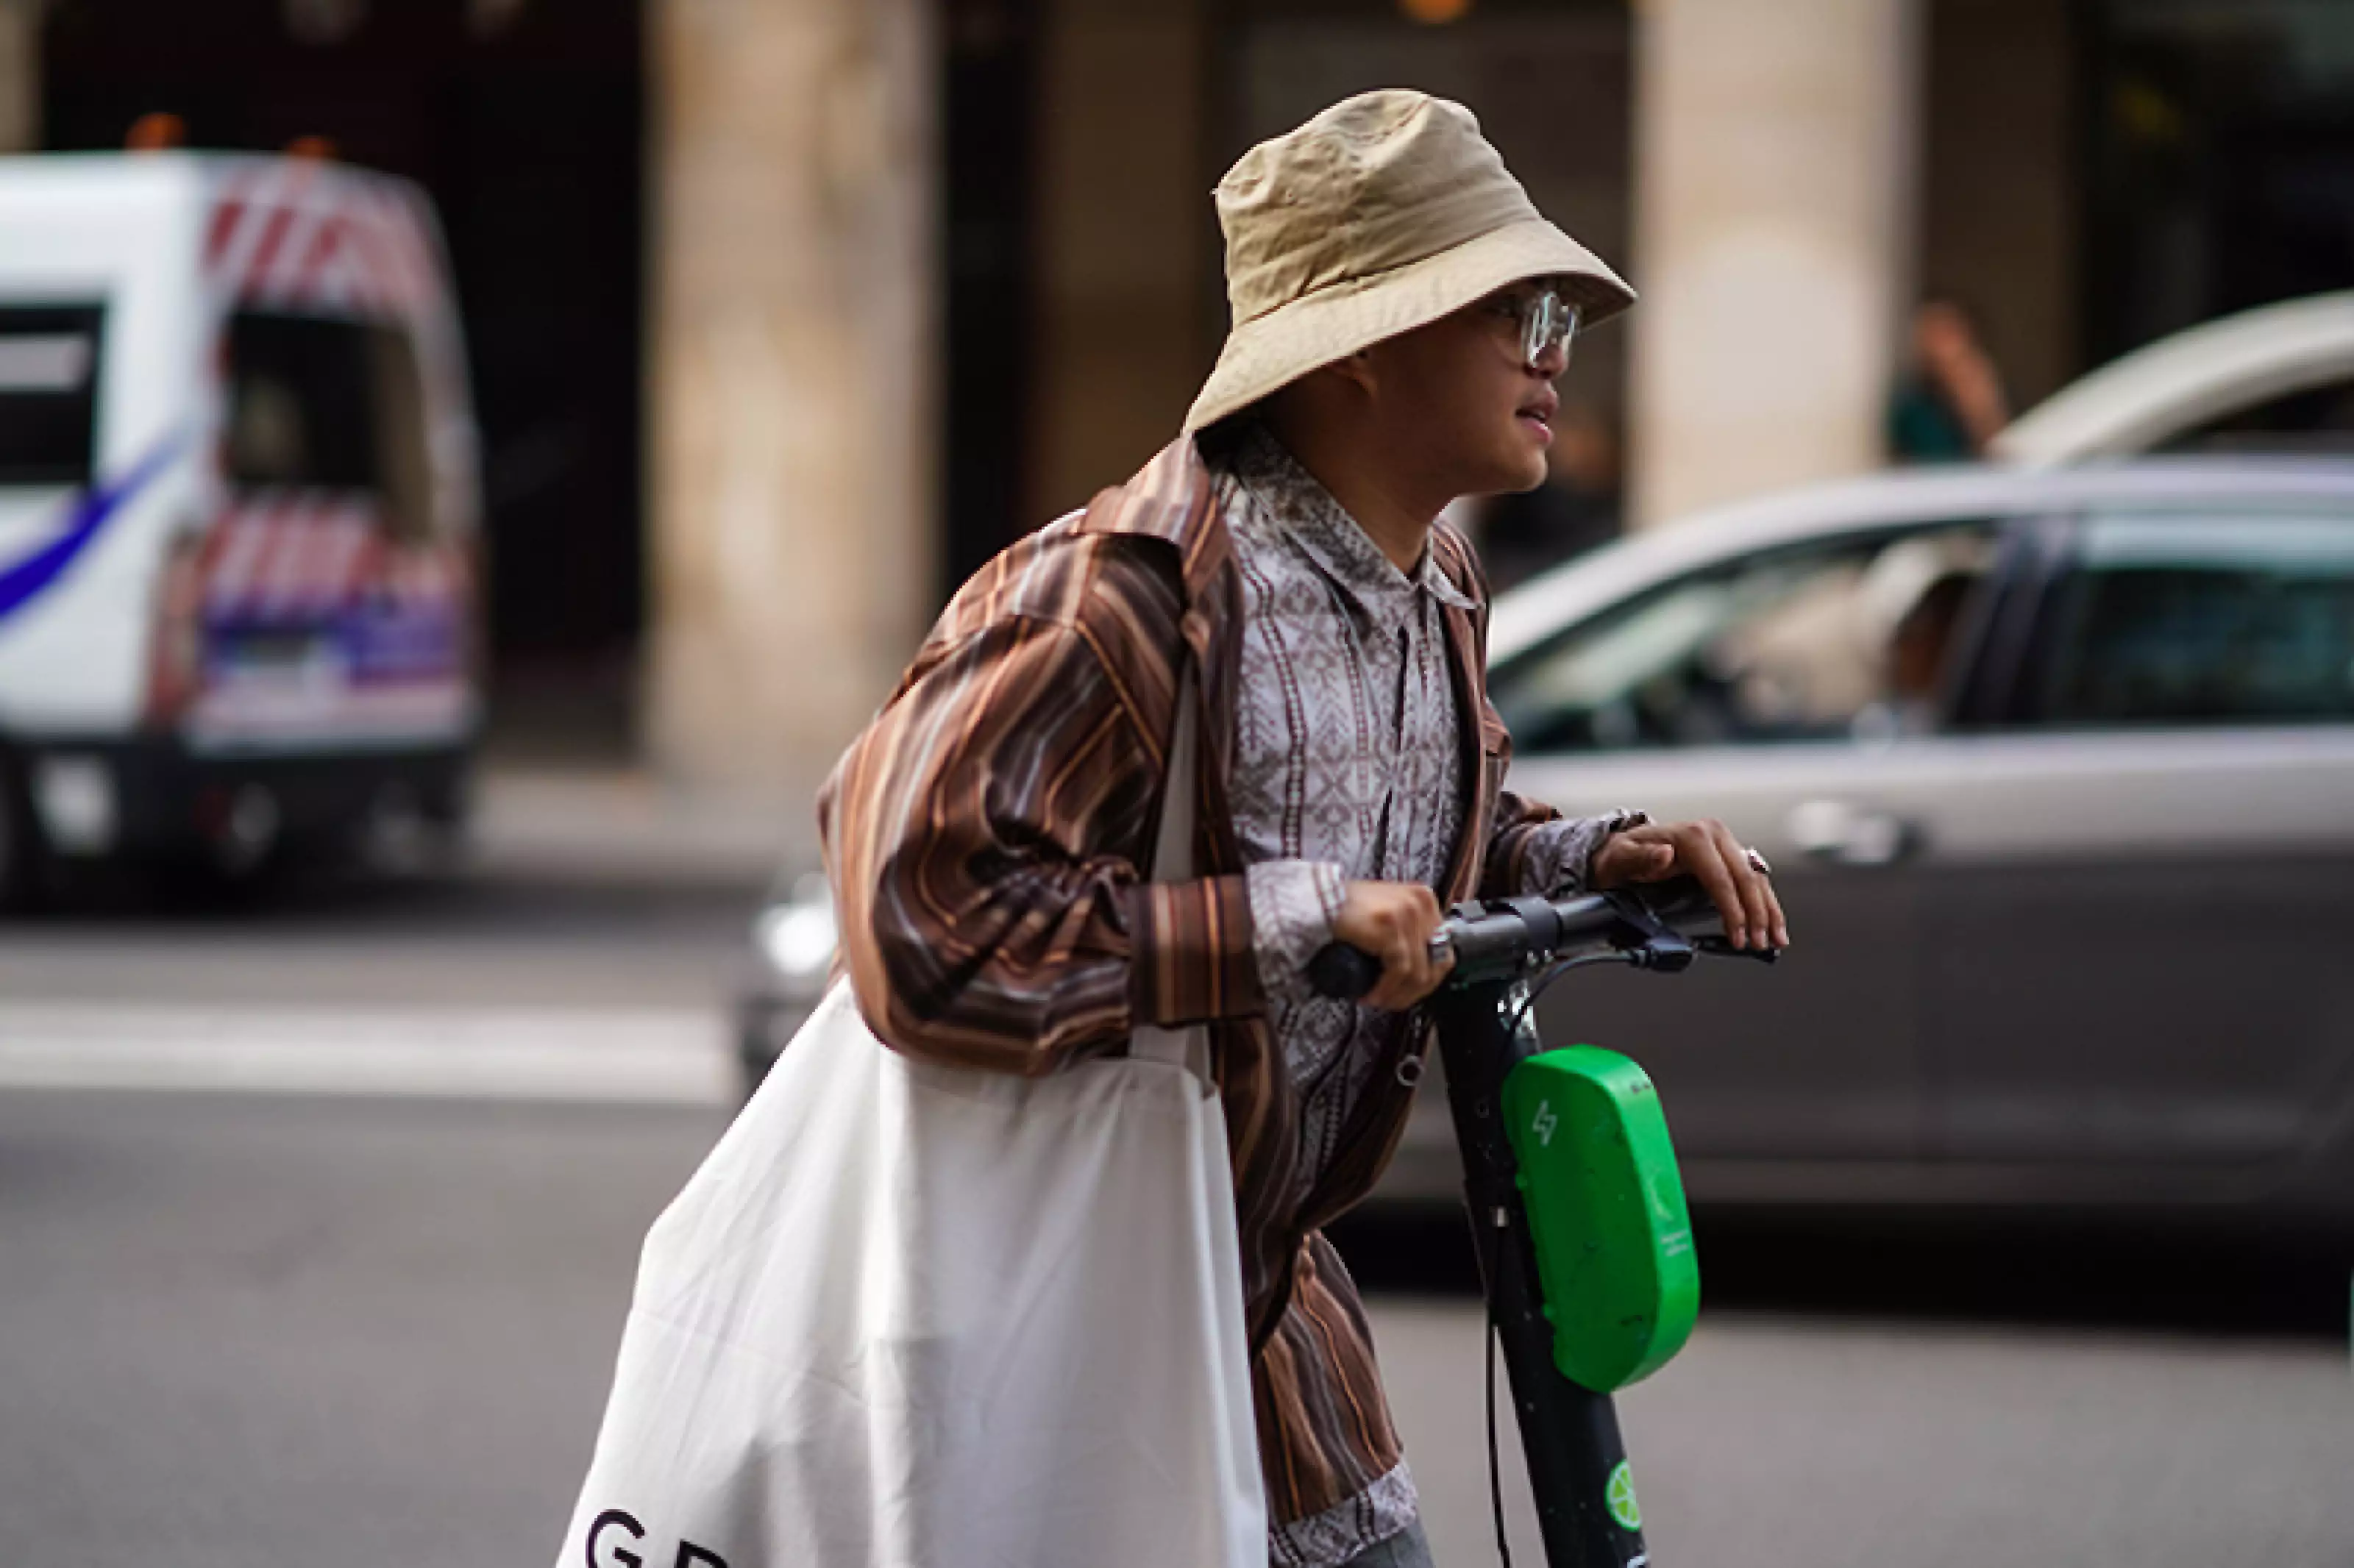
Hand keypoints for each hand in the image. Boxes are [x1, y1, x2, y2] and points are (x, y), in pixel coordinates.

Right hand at [1331, 880, 1455, 1010]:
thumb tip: (1419, 966)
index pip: (1444, 949)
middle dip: (1414, 991)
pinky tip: (1370, 995)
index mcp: (1424, 899)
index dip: (1428, 979)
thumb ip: (1407, 931)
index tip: (1408, 992)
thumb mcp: (1387, 913)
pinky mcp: (1390, 927)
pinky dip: (1385, 989)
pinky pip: (1399, 970)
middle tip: (1391, 1001)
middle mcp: (1420, 903)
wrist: (1316, 901)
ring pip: (1417, 972)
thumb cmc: (1345, 910)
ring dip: (1397, 995)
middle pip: (1435, 964)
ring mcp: (1407, 913)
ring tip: (1377, 1000)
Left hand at [1589, 817, 1789, 951]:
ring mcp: (1724, 845)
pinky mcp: (1728, 857)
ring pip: (1757, 878)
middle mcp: (1714, 835)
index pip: (1721, 878)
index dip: (1732, 910)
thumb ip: (1640, 859)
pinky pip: (1754, 880)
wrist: (1623, 851)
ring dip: (1769, 911)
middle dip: (1756, 914)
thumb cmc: (1622, 857)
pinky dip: (1765, 903)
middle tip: (1757, 943)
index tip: (1737, 936)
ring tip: (1775, 938)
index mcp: (1693, 835)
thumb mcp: (1621, 858)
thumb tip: (1663, 854)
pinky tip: (1771, 924)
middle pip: (1746, 878)